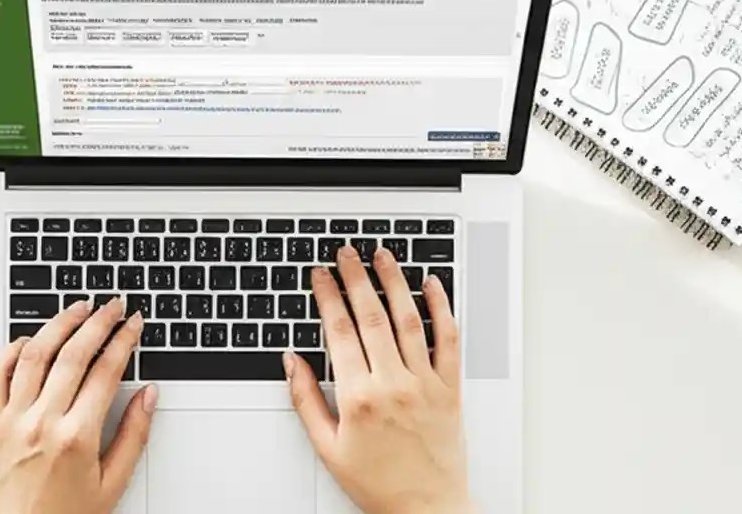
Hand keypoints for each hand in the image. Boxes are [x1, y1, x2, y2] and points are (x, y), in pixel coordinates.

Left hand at [0, 298, 157, 513]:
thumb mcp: (112, 484)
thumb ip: (134, 435)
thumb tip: (149, 396)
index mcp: (77, 437)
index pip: (106, 371)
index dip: (124, 340)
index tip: (134, 324)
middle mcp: (42, 423)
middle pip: (73, 354)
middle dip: (98, 322)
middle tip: (113, 306)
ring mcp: (13, 421)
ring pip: (34, 354)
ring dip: (58, 324)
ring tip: (77, 309)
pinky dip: (11, 351)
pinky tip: (29, 340)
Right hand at [285, 245, 470, 513]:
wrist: (426, 509)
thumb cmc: (377, 484)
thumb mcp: (327, 448)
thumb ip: (305, 400)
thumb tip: (291, 361)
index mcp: (358, 397)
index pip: (339, 331)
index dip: (327, 296)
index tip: (320, 275)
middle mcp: (392, 384)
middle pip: (371, 316)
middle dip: (355, 278)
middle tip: (346, 253)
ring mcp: (424, 384)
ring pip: (408, 319)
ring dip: (394, 282)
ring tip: (383, 256)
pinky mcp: (449, 389)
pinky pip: (448, 340)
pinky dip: (442, 309)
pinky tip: (432, 286)